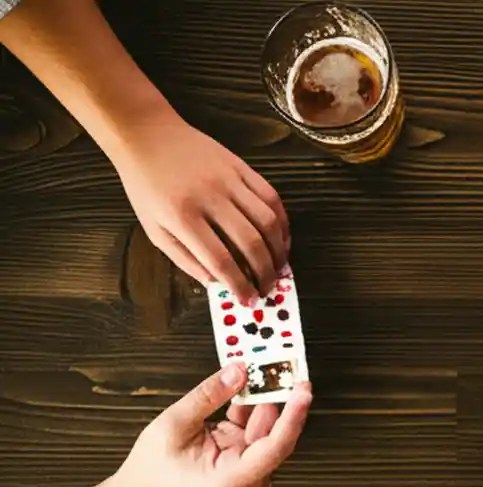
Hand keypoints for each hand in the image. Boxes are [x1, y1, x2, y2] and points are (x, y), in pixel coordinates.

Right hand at [104, 364, 310, 486]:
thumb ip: (210, 396)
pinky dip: (251, 410)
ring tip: (259, 372)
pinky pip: (257, 430)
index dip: (293, 417)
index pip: (275, 448)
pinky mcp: (247, 460)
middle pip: (276, 437)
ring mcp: (250, 472)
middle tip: (282, 367)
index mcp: (232, 481)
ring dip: (262, 402)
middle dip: (279, 401)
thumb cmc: (154, 467)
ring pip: (268, 430)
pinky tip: (245, 389)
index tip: (304, 390)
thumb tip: (239, 371)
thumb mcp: (175, 424)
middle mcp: (249, 481)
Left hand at [111, 112, 288, 303]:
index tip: (249, 300)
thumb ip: (184, 259)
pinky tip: (282, 238)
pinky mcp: (241, 166)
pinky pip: (271, 196)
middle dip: (265, 272)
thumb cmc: (147, 186)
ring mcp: (228, 179)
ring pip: (267, 220)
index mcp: (182, 217)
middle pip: (250, 243)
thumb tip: (216, 282)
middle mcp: (209, 198)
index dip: (239, 284)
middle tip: (269, 288)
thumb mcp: (153, 229)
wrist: (146, 137)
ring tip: (279, 267)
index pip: (220, 260)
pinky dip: (282, 221)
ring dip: (279, 249)